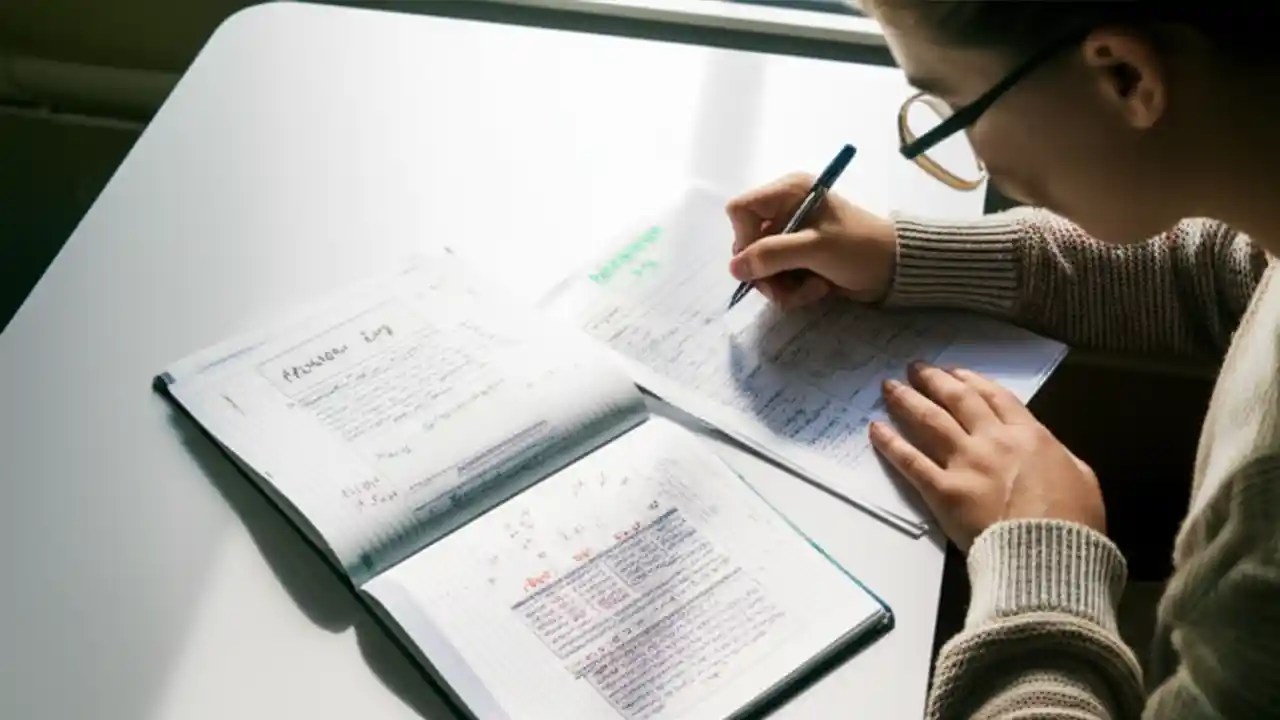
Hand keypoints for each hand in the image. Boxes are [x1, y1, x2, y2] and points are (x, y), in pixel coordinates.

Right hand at [726, 173, 897, 308]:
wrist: (895, 270)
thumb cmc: (859, 248)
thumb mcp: (815, 249)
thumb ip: (772, 255)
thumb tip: (734, 268)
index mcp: (788, 192)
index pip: (740, 211)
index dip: (745, 239)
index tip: (763, 261)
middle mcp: (784, 210)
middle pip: (747, 245)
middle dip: (767, 272)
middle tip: (786, 288)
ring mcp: (790, 237)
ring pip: (761, 267)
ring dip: (782, 286)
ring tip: (811, 290)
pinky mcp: (798, 259)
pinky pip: (777, 278)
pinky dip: (793, 290)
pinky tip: (817, 290)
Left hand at [869, 362, 1105, 550]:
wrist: (1049, 554)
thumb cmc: (1073, 522)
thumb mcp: (1081, 478)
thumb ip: (1058, 456)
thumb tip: (1043, 449)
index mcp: (1029, 435)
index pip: (995, 397)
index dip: (972, 381)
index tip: (954, 372)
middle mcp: (993, 441)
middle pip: (957, 401)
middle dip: (934, 381)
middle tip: (915, 369)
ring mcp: (966, 463)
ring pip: (930, 421)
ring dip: (907, 401)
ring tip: (889, 387)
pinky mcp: (944, 490)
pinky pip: (911, 461)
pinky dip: (891, 443)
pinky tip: (877, 430)